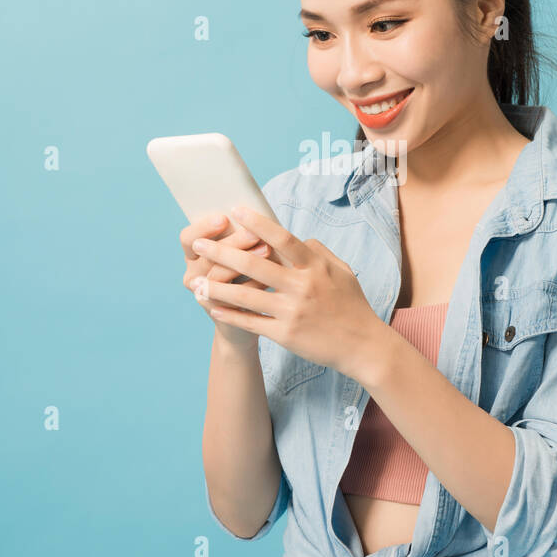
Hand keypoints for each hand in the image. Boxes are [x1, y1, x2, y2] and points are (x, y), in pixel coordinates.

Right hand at [179, 212, 276, 349]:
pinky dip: (252, 285)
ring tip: (266, 249)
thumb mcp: (240, 249)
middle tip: (254, 233)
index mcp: (194, 254)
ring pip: (217, 276)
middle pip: (206, 255)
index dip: (203, 227)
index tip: (224, 218)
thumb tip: (260, 212)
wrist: (246, 319)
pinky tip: (270, 276)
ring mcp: (203, 294)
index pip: (187, 238)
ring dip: (243, 261)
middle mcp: (193, 274)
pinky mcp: (219, 311)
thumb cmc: (245, 272)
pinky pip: (232, 298)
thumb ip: (242, 233)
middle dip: (232, 242)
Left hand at [188, 205, 384, 381]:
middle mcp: (302, 286)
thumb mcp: (342, 271)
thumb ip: (318, 252)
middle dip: (222, 252)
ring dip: (216, 286)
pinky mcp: (285, 335)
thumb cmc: (352, 305)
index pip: (282, 239)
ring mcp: (292, 311)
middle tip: (198, 243)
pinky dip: (229, 314)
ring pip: (246, 295)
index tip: (235, 210)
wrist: (362, 346)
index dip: (257, 223)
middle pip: (255, 264)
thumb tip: (297, 237)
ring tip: (195, 280)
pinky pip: (251, 322)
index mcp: (315, 267)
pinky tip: (212, 307)